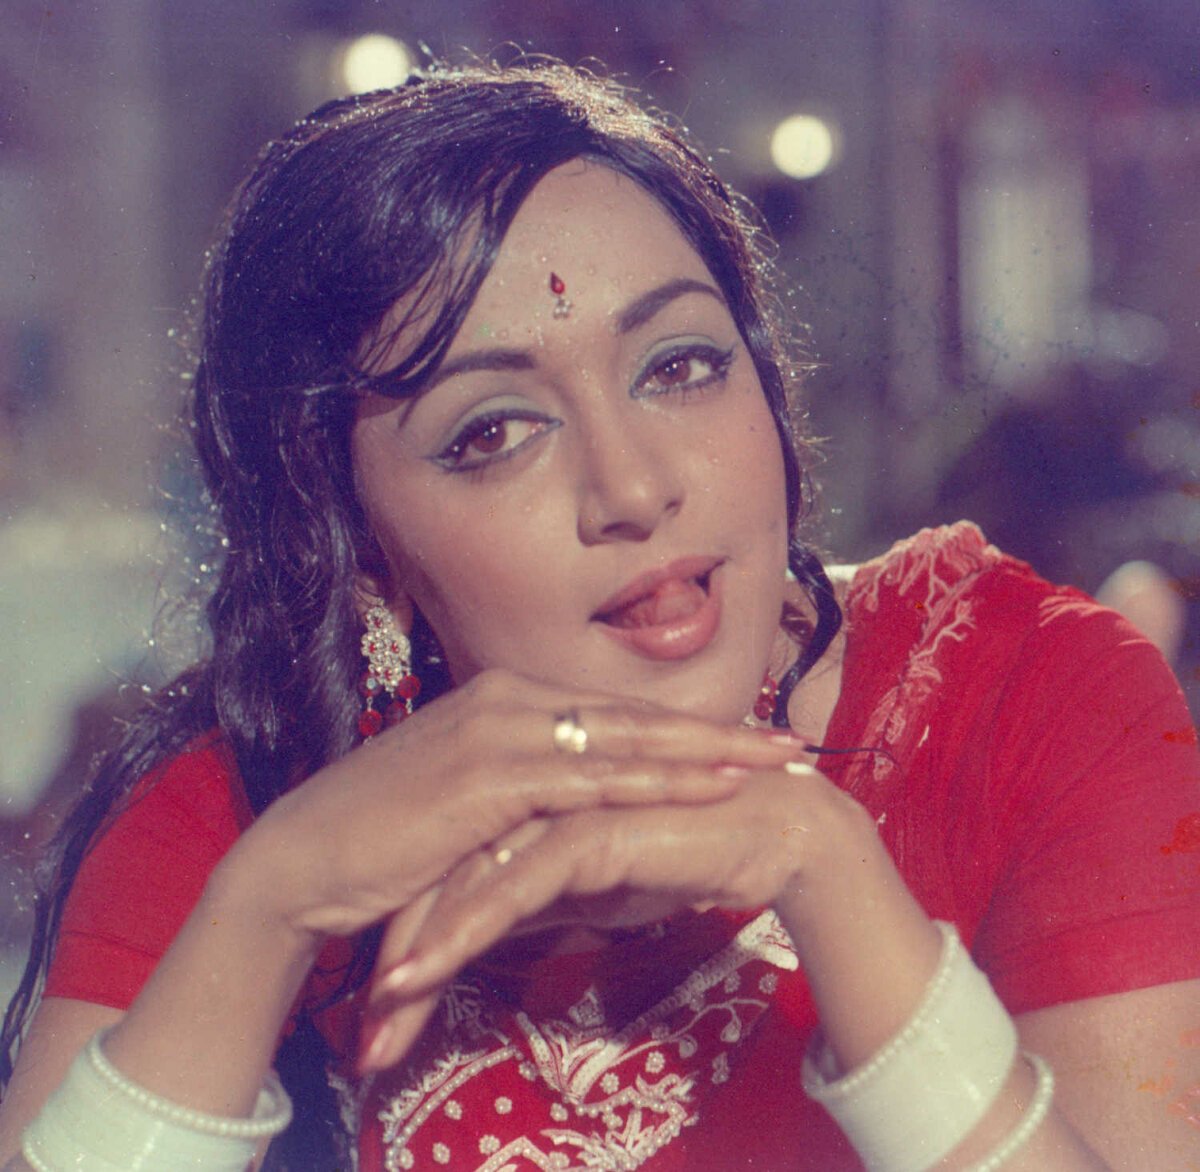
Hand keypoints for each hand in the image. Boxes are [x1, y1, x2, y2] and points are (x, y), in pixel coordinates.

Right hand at [228, 667, 812, 959]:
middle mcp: (511, 698)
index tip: (749, 741)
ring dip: (709, 752)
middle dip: (720, 732)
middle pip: (636, 716)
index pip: (616, 714)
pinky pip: (590, 780)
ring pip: (626, 741)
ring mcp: (501, 731)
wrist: (304, 859)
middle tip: (793, 744)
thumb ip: (521, 792)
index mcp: (509, 698)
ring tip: (777, 762)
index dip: (686, 730)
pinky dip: (656, 784)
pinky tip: (711, 789)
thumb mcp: (466, 800)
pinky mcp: (490, 776)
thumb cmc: (384, 838)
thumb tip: (571, 806)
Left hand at [358, 758, 875, 1068]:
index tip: (383, 1002)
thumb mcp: (593, 888)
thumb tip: (491, 926)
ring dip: (417, 955)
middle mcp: (533, 789)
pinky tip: (421, 978)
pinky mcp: (584, 826)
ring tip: (376, 1024)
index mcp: (530, 792)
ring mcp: (556, 802)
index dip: (414, 929)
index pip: (454, 862)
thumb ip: (539, 893)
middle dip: (402, 952)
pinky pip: (508, 887)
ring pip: (465, 882)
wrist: (774, 836)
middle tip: (366, 1031)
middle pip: (446, 871)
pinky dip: (459, 936)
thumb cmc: (687, 853)